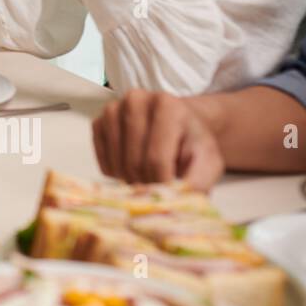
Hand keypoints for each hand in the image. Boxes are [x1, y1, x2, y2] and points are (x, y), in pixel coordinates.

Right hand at [92, 90, 225, 189]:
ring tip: (149, 177)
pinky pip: (102, 160)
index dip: (163, 185)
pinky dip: (117, 173)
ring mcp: (113, 109)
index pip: (157, 159)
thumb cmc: (192, 145)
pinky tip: (133, 168)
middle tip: (160, 190)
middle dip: (147, 184)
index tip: (171, 197)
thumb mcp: (208, 162)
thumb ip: (198, 182)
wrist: (178, 127)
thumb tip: (174, 204)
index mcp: (167, 105)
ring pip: (117, 163)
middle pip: (135, 162)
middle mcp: (136, 100)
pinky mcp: (98, 122)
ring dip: (132, 181)